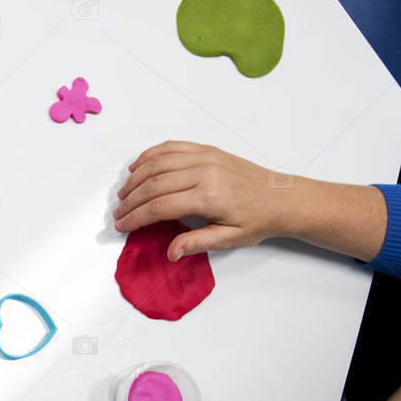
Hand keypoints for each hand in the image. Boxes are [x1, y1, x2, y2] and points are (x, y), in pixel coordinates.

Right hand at [115, 141, 287, 257]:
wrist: (281, 197)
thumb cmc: (256, 219)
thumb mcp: (230, 238)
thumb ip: (197, 243)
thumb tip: (171, 252)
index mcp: (209, 197)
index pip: (160, 207)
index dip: (136, 217)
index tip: (122, 226)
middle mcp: (204, 172)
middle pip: (154, 183)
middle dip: (131, 199)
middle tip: (118, 212)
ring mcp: (205, 157)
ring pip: (158, 162)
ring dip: (135, 177)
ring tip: (123, 193)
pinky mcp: (206, 149)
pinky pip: (171, 147)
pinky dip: (150, 155)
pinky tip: (138, 166)